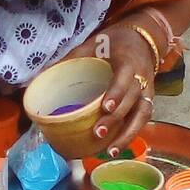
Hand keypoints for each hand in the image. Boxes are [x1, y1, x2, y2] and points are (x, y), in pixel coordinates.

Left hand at [75, 22, 155, 153]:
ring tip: (111, 151)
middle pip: (132, 101)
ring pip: (142, 115)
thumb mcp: (93, 43)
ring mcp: (147, 91)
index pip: (125, 78)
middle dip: (115, 119)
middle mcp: (142, 78)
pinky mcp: (147, 100)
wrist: (144, 38)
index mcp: (128, 61)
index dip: (117, 93)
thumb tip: (41, 76)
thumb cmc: (114, 42)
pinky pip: (142, 119)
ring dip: (127, 134)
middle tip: (97, 133)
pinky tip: (116, 147)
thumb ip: (71, 59)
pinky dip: (131, 134)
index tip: (105, 107)